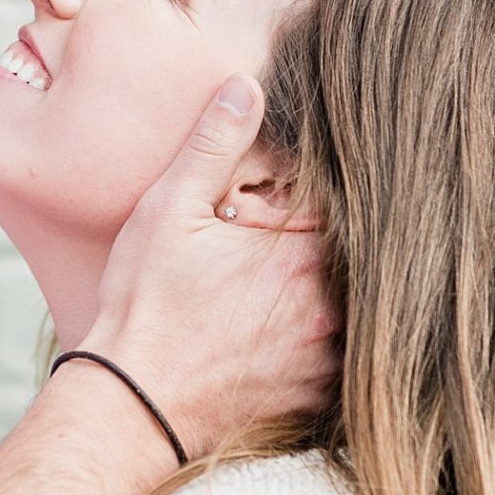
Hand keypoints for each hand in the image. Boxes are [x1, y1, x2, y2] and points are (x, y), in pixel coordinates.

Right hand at [83, 75, 338, 459]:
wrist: (130, 407)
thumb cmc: (143, 308)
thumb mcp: (168, 211)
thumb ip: (213, 144)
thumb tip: (248, 87)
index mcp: (303, 254)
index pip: (350, 204)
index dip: (337, 188)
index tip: (312, 189)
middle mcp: (330, 307)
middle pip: (364, 259)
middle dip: (342, 242)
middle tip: (301, 243)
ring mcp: (328, 357)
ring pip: (362, 311)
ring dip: (344, 294)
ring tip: (300, 285)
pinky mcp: (318, 396)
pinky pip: (351, 362)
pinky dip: (335, 342)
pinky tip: (299, 332)